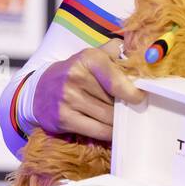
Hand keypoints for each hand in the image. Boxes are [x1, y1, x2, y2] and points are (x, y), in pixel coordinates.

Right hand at [31, 38, 146, 142]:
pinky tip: (112, 129)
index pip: (117, 81)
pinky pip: (97, 131)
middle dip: (126, 107)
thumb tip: (145, 56)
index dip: (133, 93)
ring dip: (118, 121)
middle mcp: (77, 77)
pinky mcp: (63, 118)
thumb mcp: (94, 55)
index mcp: (89, 58)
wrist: (40, 89)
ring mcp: (68, 99)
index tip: (141, 98)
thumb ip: (118, 53)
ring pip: (108, 118)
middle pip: (115, 102)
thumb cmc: (77, 72)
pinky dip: (109, 133)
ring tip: (121, 118)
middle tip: (132, 109)